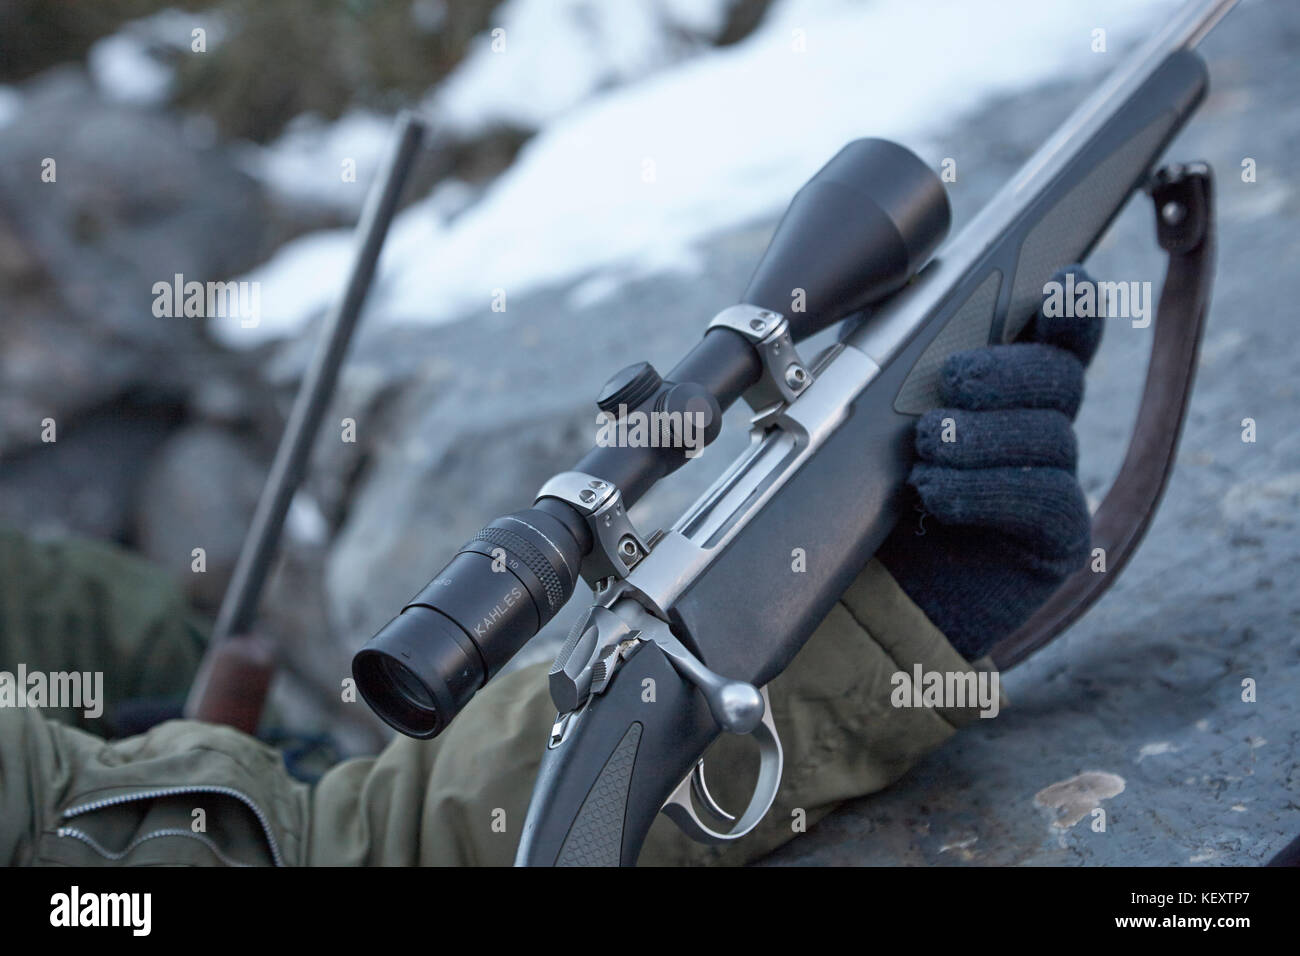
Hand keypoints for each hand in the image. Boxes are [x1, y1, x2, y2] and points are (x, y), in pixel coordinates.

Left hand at [877, 265, 1103, 660]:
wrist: (870, 595)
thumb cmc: (870, 496)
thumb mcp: (867, 418)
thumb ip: (890, 359)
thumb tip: (897, 300)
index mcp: (1004, 391)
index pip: (1058, 338)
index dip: (1071, 311)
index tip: (1065, 284)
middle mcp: (1042, 430)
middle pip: (1060, 375)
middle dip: (1007, 371)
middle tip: (954, 382)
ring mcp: (1058, 484)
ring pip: (1050, 434)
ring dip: (981, 436)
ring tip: (927, 451)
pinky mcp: (1057, 540)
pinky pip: (1047, 498)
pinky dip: (986, 489)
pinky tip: (937, 496)